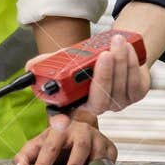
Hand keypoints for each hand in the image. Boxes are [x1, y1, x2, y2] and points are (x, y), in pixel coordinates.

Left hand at [12, 110, 116, 164]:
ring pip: (99, 153)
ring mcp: (98, 138)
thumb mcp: (40, 143)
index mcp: (61, 129)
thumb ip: (26, 155)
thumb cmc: (58, 139)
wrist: (80, 127)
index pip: (50, 147)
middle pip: (80, 146)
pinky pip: (111, 160)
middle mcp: (82, 131)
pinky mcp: (110, 147)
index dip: (42, 164)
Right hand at [27, 32, 150, 119]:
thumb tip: (30, 68)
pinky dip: (132, 64)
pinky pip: (134, 82)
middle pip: (100, 99)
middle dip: (103, 76)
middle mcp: (96, 107)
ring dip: (120, 62)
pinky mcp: (135, 95)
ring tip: (116, 41)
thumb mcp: (65, 60)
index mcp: (75, 102)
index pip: (64, 117)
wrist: (113, 52)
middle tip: (103, 55)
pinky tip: (127, 49)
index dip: (60, 121)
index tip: (60, 123)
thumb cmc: (87, 60)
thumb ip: (47, 63)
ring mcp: (117, 103)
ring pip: (120, 86)